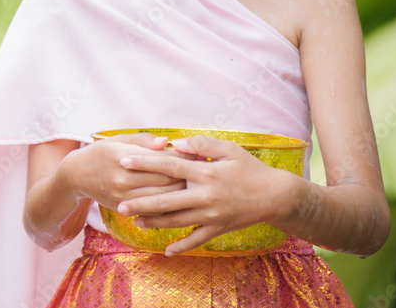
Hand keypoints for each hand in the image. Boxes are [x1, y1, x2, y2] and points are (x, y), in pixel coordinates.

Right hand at [64, 133, 186, 210]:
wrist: (76, 176)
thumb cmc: (101, 153)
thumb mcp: (117, 140)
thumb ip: (143, 140)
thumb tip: (167, 143)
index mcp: (122, 155)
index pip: (161, 158)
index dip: (183, 158)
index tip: (198, 156)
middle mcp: (122, 178)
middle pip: (165, 179)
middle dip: (187, 176)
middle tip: (204, 173)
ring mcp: (122, 196)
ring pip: (162, 198)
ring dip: (181, 194)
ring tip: (196, 188)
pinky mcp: (123, 209)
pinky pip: (152, 210)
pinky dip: (167, 206)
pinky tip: (180, 202)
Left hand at [116, 135, 289, 254]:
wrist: (276, 196)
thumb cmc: (250, 169)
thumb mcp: (229, 149)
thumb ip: (202, 144)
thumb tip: (177, 143)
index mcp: (205, 173)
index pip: (168, 166)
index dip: (144, 163)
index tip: (124, 161)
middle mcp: (205, 195)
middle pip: (165, 200)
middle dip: (140, 202)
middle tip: (119, 204)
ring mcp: (210, 215)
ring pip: (176, 221)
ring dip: (153, 222)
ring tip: (134, 221)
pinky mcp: (218, 229)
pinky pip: (196, 240)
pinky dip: (181, 246)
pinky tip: (166, 250)